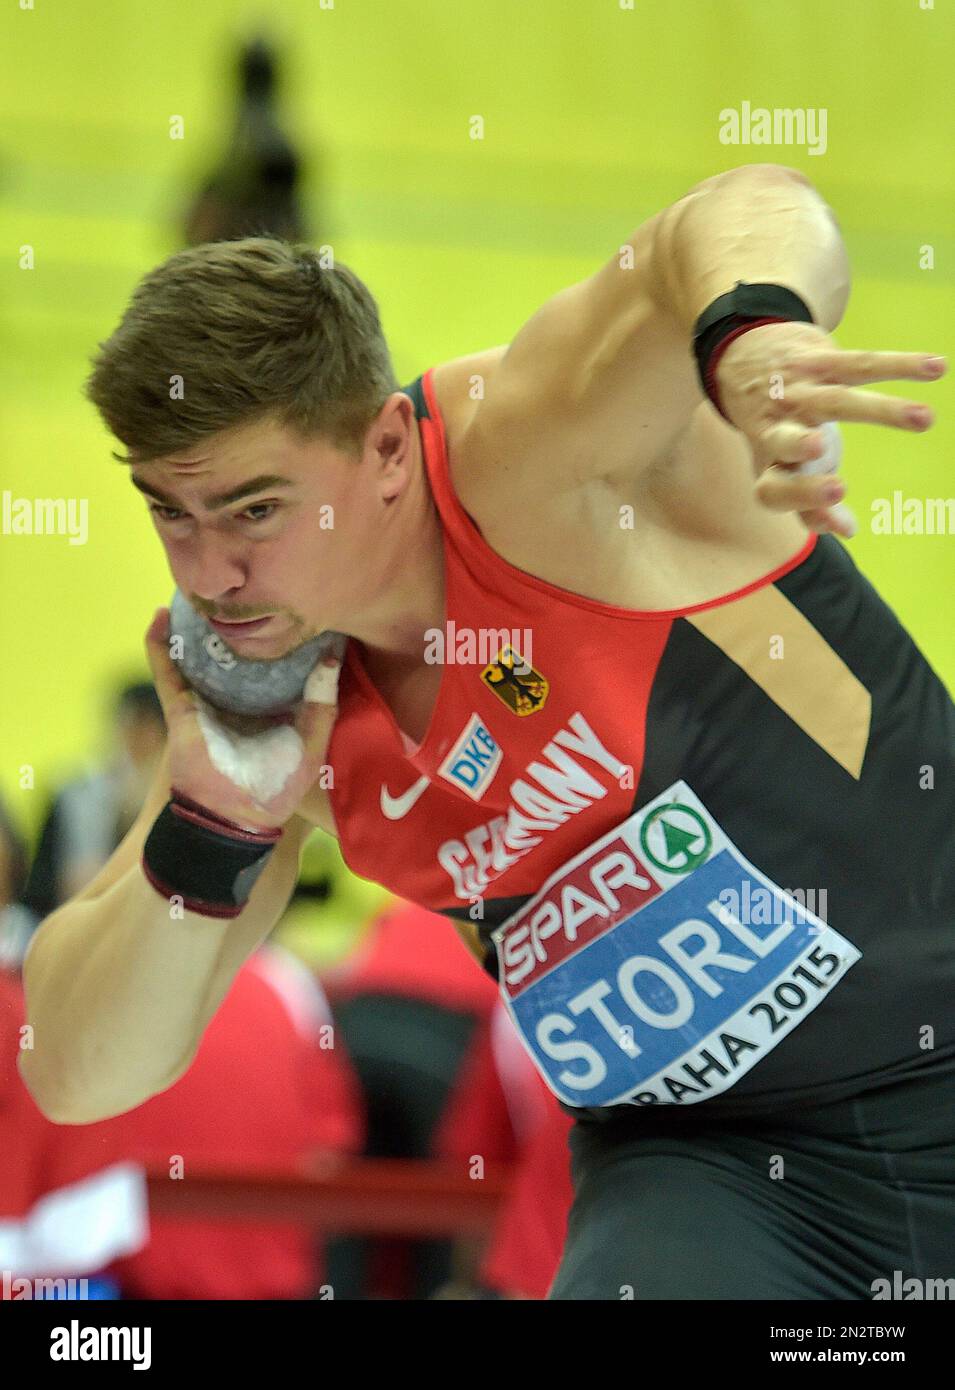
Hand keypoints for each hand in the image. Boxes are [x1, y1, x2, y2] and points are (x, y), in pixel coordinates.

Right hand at [144, 607, 340, 832]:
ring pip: (196, 654)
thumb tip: (333, 655)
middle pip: (232, 652)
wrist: (236, 818)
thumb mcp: (311, 742)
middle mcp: (237, 699)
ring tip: (195, 589)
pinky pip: (167, 671)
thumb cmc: (277, 786)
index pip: (273, 662)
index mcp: (269, 706)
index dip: (280, 634)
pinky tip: (161, 615)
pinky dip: (159, 644)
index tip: (294, 599)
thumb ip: (322, 703)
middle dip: (233, 621)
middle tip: (243, 584)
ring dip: (192, 624)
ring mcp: (206, 702)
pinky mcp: (182, 709)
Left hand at [715, 321, 946, 535]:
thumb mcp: (785, 472)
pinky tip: (936, 369)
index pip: (772, 491)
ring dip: (881, 410)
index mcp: (767, 464)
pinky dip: (898, 366)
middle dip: (799, 445)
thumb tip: (847, 531)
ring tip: (925, 419)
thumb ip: (811, 505)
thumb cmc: (779, 435)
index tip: (840, 515)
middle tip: (822, 449)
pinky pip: (859, 364)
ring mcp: (796, 393)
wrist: (747, 360)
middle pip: (783, 439)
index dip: (800, 501)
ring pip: (836, 399)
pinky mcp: (816, 361)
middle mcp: (774, 427)